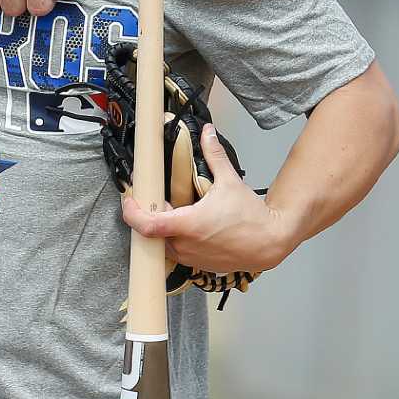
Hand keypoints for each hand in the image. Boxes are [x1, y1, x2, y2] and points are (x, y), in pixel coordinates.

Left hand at [121, 126, 290, 276]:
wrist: (269, 242)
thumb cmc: (251, 217)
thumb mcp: (230, 181)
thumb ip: (214, 155)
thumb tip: (207, 133)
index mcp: (188, 225)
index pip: (147, 224)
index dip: (132, 212)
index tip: (129, 201)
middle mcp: (186, 245)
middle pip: (152, 233)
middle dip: (152, 216)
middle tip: (160, 201)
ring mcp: (191, 258)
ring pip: (164, 245)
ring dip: (164, 230)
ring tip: (177, 213)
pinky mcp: (198, 265)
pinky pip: (178, 253)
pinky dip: (177, 240)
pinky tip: (190, 227)